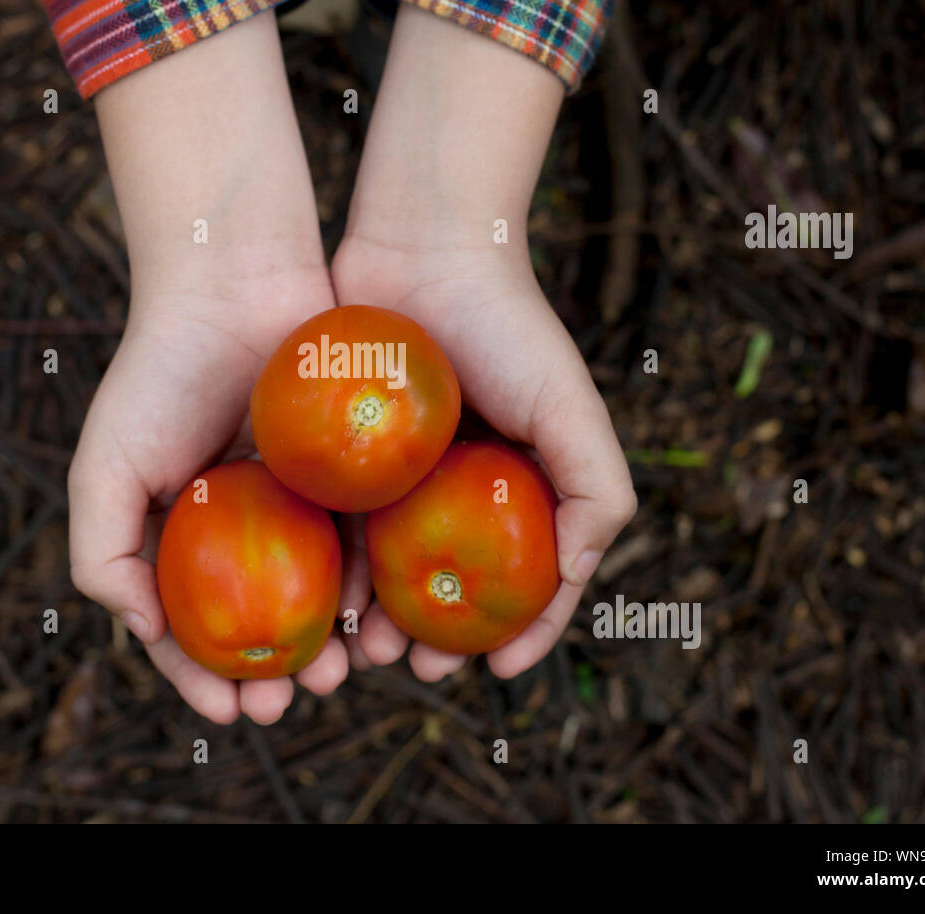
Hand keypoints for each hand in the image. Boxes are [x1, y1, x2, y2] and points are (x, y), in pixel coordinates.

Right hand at [68, 273, 370, 723]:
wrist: (234, 286)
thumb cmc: (160, 373)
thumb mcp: (104, 468)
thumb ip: (102, 555)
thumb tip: (145, 634)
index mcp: (182, 534)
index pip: (189, 628)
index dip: (202, 677)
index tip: (228, 711)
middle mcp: (242, 528)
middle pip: (260, 624)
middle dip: (273, 677)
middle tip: (288, 704)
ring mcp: (298, 504)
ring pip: (318, 596)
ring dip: (329, 647)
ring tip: (339, 675)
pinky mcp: (348, 475)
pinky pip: (361, 542)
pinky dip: (366, 586)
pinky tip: (370, 615)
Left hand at [331, 7, 636, 681]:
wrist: (422, 250)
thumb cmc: (506, 325)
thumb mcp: (570, 407)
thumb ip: (598, 491)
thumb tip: (577, 577)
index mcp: (522, 488)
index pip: (531, 583)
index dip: (522, 634)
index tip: (497, 673)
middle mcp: (464, 491)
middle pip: (454, 588)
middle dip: (438, 643)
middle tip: (416, 668)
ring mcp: (404, 478)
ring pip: (392, 572)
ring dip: (380, 621)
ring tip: (364, 650)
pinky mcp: (350, 459)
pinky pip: (344, 529)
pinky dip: (339, 572)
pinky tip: (325, 602)